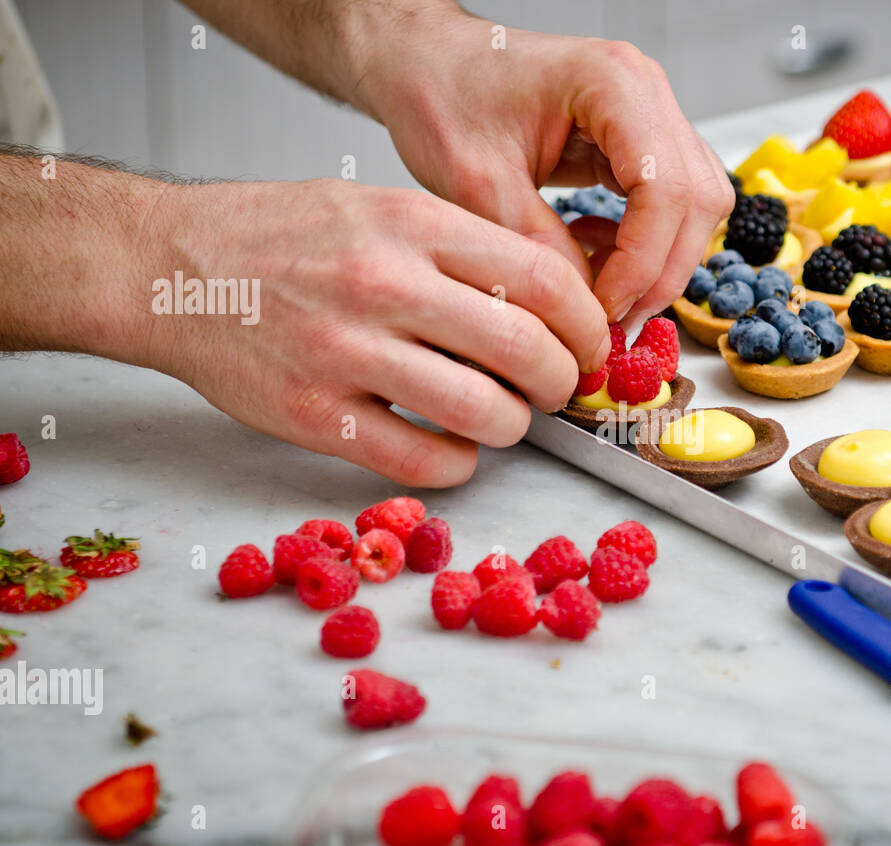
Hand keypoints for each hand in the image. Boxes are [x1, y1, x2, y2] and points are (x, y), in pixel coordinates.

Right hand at [137, 178, 609, 485]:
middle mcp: (384, 284)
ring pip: (484, 414)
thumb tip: (555, 307)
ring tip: (504, 419)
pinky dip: (459, 465)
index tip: (591, 347)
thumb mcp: (382, 208)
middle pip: (528, 351)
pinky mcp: (313, 416)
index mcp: (412, 225)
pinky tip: (453, 448)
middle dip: (564, 383)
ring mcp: (346, 352)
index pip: (547, 281)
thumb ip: (465, 251)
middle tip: (558, 390)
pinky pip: (423, 461)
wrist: (171, 266)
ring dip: (514, 427)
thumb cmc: (282, 238)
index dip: (589, 326)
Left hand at [342, 4, 733, 322]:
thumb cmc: (443, 92)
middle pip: (697, 199)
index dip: (642, 261)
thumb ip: (534, 244)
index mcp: (611, 83)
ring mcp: (648, 115)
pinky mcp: (637, 142)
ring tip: (601, 290)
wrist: (427, 63)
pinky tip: (593, 252)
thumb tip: (582, 308)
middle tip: (613, 320)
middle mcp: (644, 92)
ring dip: (656, 262)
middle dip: (659, 272)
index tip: (605, 307)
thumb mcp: (475, 180)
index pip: (665, 187)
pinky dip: (641, 245)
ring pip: (695, 206)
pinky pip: (669, 205)